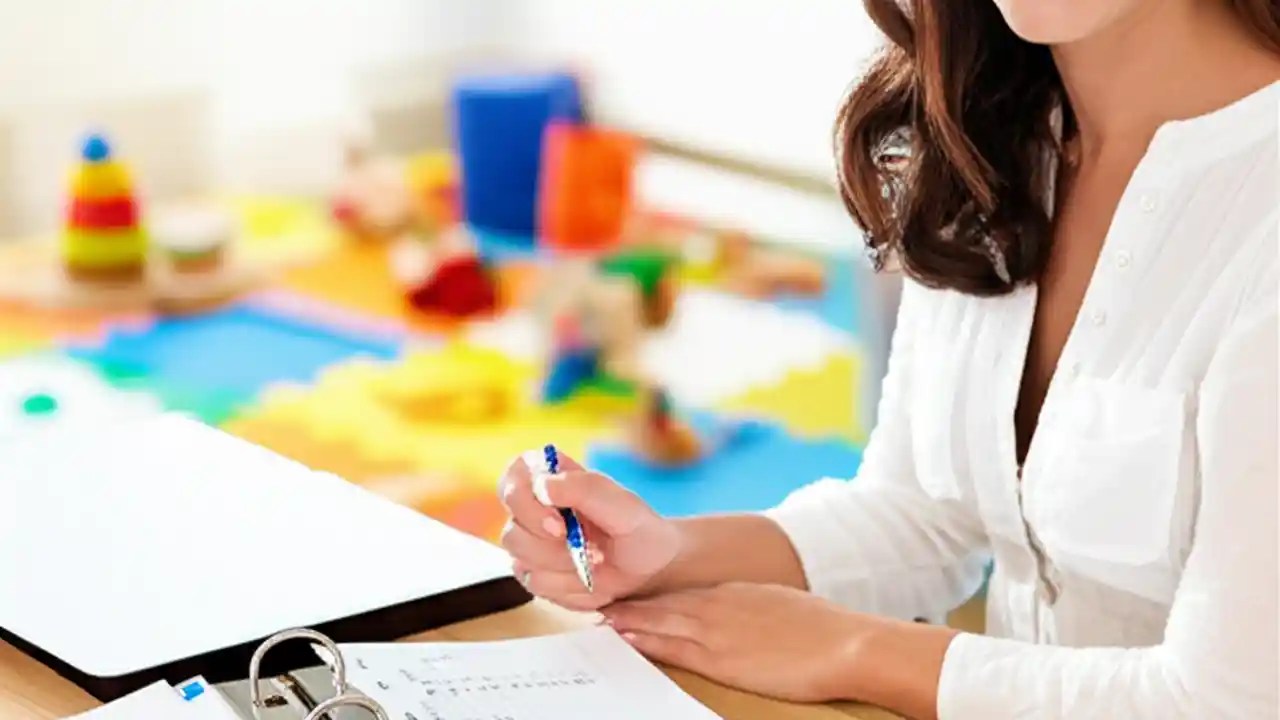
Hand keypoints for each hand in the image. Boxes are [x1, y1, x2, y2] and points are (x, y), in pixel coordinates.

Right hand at [497, 450, 680, 610]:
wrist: (649, 568)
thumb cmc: (637, 528)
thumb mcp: (623, 505)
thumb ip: (585, 489)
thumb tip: (542, 485)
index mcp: (549, 477)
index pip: (513, 480)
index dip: (525, 503)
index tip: (559, 524)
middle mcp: (532, 508)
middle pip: (512, 531)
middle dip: (554, 548)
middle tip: (594, 551)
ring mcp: (529, 543)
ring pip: (522, 561)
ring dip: (566, 568)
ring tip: (596, 561)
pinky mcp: (533, 573)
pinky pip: (537, 586)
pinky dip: (569, 586)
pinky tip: (589, 578)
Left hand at [601, 583, 912, 702]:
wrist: (844, 643)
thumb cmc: (824, 630)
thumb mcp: (783, 606)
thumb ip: (758, 608)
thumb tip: (749, 618)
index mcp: (737, 593)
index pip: (686, 594)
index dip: (658, 598)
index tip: (637, 600)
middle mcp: (720, 605)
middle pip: (666, 603)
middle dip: (634, 606)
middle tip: (603, 604)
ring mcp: (717, 630)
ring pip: (661, 621)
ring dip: (630, 620)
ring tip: (603, 620)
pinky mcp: (719, 657)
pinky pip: (672, 647)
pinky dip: (646, 641)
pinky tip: (626, 640)